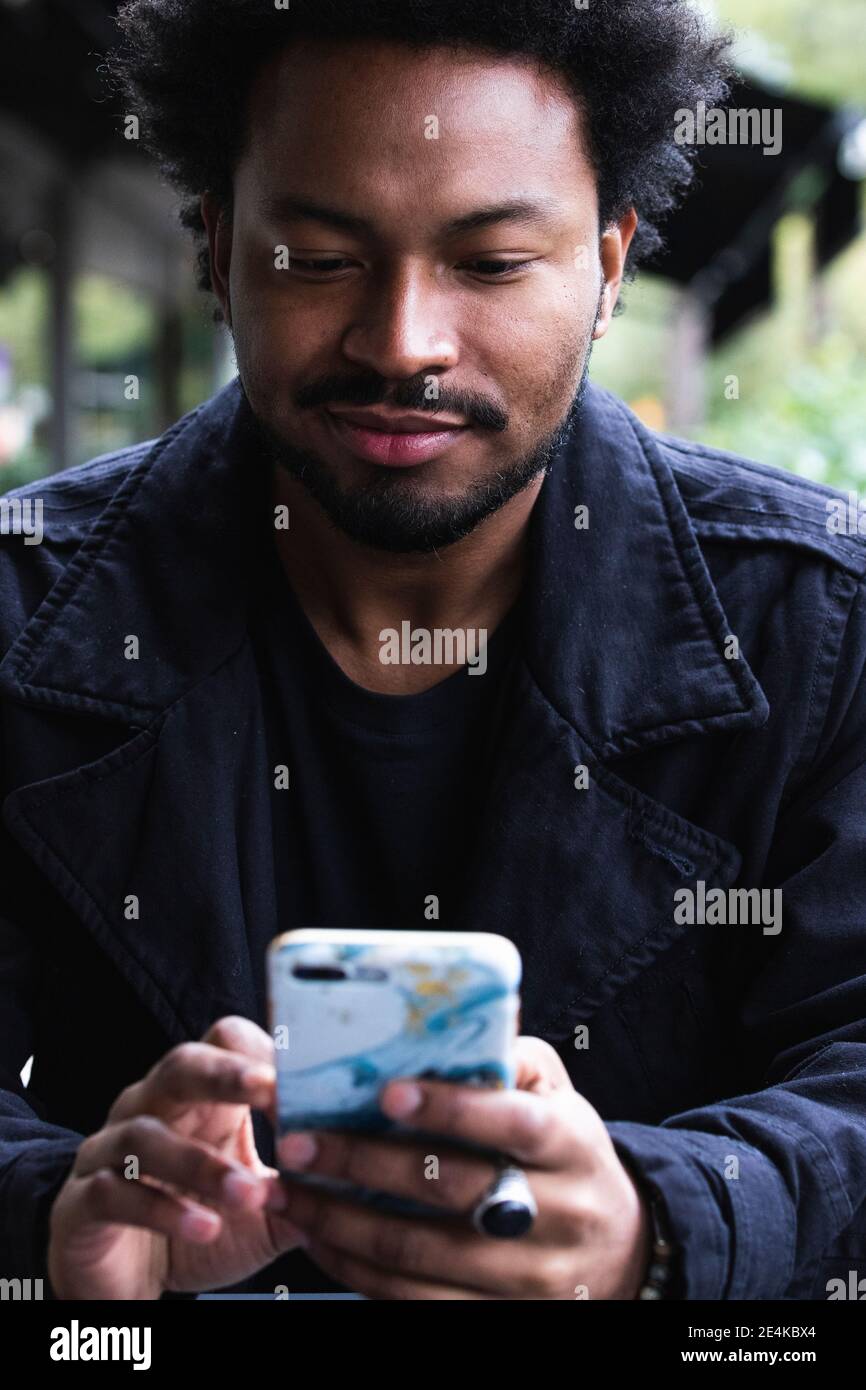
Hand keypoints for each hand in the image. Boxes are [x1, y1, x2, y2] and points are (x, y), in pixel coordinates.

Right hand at [48, 1016, 304, 1298]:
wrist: (123, 1279)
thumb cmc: (196, 1225)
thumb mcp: (260, 1212)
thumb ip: (303, 1191)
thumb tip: (364, 1179)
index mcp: (200, 1097)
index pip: (228, 1043)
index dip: (266, 1056)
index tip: (311, 1084)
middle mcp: (151, 1107)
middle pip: (182, 1065)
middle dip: (227, 1074)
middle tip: (270, 1091)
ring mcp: (111, 1150)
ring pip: (147, 1134)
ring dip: (201, 1164)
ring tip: (248, 1194)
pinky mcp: (83, 1199)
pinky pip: (116, 1192)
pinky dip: (162, 1210)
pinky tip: (203, 1226)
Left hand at [275, 1036, 650, 1298]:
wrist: (620, 1251)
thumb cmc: (566, 1153)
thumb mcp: (558, 1097)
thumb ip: (510, 1060)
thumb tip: (453, 1015)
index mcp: (569, 1144)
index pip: (511, 1121)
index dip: (449, 1107)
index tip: (386, 1091)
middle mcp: (555, 1214)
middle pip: (451, 1191)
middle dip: (365, 1164)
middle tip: (299, 1142)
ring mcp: (528, 1277)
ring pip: (420, 1256)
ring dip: (341, 1223)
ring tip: (287, 1191)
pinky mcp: (499, 1318)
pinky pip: (415, 1304)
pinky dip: (356, 1271)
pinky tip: (318, 1237)